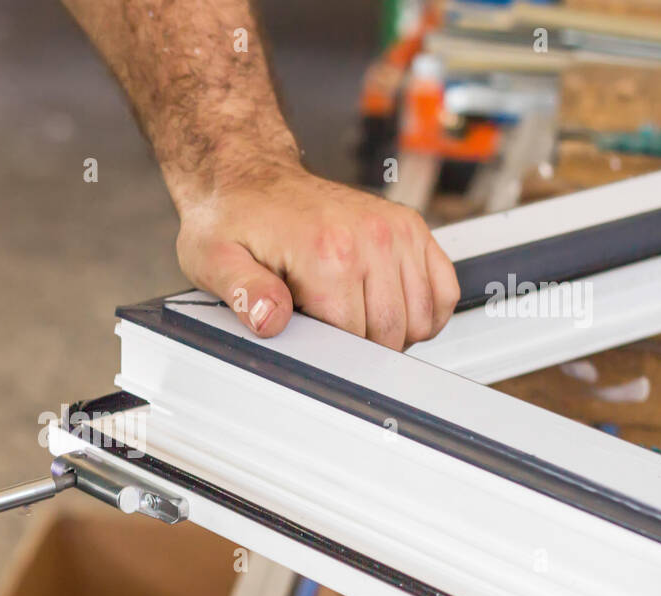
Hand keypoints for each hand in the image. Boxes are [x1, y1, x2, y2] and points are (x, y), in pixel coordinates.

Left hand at [174, 163, 460, 347]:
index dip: (332, 354)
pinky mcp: (410, 227)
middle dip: (361, 346)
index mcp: (327, 252)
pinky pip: (443, 289)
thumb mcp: (216, 260)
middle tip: (325, 328)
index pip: (356, 339)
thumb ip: (244, 292)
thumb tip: (268, 319)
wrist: (249, 177)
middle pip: (391, 332)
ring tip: (353, 317)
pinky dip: (426, 311)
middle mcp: (371, 237)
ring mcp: (396, 230)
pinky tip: (393, 311)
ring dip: (394, 331)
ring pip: (421, 317)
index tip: (310, 340)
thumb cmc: (233, 219)